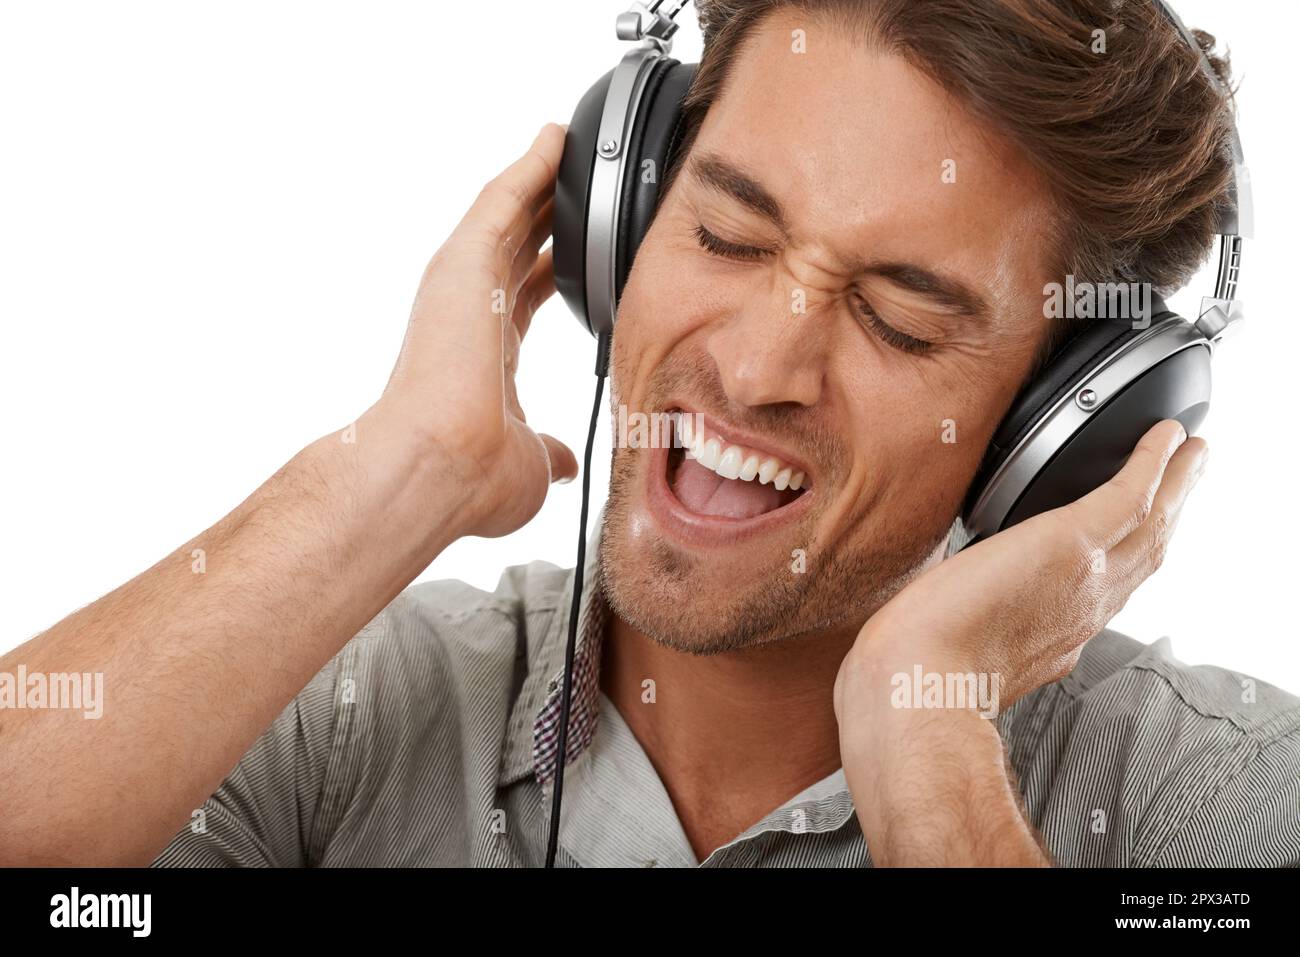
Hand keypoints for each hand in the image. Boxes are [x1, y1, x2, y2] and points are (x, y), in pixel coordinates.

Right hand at [372, 123, 577, 538]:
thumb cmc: (469, 480)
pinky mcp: (461, 265)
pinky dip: (527, 168)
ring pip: (504, 216)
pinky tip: (554, 139)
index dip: (552, 272)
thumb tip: (565, 461)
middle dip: (545, 215)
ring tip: (568, 141)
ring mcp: (461, 288)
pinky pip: (500, 201)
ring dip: (536, 179)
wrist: (436, 468)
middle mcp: (468, 316)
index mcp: (484, 358)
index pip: (523, 300)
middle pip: (513, 249)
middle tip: (579, 181)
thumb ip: (549, 450)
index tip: (578, 256)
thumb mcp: (530, 465)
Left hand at [831, 419, 1205, 865]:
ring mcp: (1086, 581)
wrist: (920, 687)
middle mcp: (1081, 614)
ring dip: (1176, 486)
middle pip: (1142, 559)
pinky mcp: (1073, 546)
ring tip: (1188, 453)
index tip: (1125, 545)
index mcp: (1049, 638)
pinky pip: (1131, 494)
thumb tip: (929, 611)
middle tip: (1183, 483)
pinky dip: (1153, 464)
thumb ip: (955, 631)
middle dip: (1166, 520)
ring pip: (1151, 525)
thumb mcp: (947, 652)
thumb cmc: (916, 678)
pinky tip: (1164, 438)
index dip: (1120, 565)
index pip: (1098, 595)